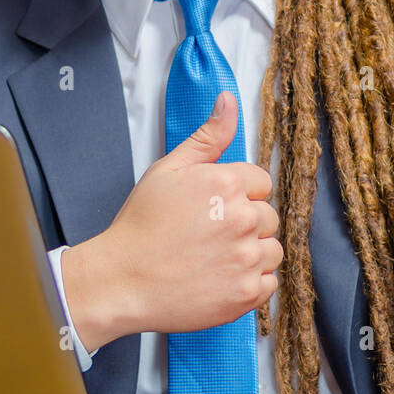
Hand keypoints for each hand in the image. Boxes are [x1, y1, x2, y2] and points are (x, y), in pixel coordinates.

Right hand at [61, 91, 282, 350]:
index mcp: (227, 183)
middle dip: (245, 223)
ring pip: (272, 249)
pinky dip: (250, 282)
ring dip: (252, 253)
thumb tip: (228, 100)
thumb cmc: (140, 225)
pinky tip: (221, 278)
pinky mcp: (246, 293)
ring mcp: (246, 258)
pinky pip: (268, 282)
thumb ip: (208, 136)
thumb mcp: (169, 169)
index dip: (238, 194)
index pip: (261, 182)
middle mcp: (243, 219)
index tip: (214, 208)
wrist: (121, 280)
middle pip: (268, 216)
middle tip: (209, 235)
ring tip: (215, 258)